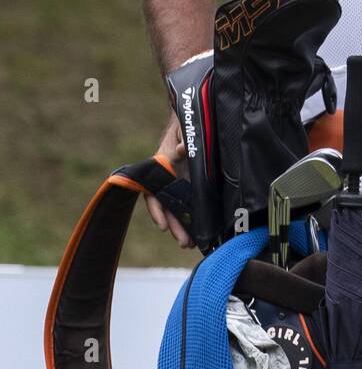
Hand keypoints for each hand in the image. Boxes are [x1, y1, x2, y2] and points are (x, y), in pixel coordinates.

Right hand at [145, 118, 195, 249]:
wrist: (190, 123)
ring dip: (183, 228)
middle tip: (184, 244)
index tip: (162, 226)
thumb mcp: (181, 131)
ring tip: (190, 245)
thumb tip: (184, 148)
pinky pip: (191, 205)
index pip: (154, 195)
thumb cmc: (182, 127)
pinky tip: (201, 232)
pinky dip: (194, 218)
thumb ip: (181, 141)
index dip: (158, 211)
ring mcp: (180, 185)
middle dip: (175, 227)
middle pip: (168, 208)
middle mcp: (168, 181)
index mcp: (161, 170)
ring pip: (179, 210)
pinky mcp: (192, 186)